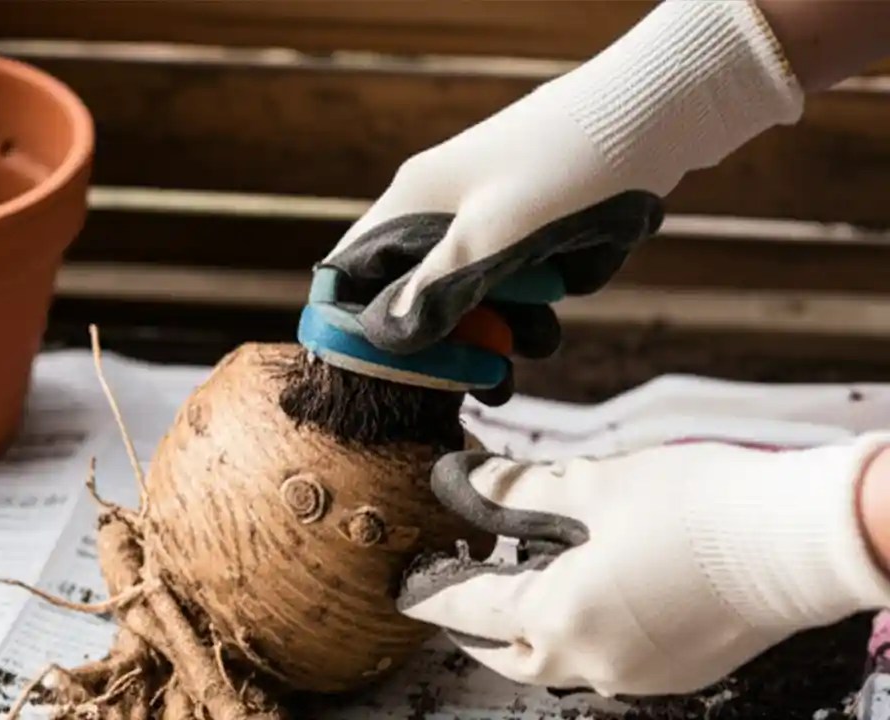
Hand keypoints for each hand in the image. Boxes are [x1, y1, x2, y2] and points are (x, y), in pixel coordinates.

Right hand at [320, 1, 802, 400]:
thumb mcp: (498, 233)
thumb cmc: (569, 165)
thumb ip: (439, 288)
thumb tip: (386, 336)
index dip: (356, 327)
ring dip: (496, 333)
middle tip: (482, 373)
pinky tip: (550, 324)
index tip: (390, 372)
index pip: (349, 273)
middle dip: (444, 344)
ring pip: (463, 306)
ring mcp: (480, 228)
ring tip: (535, 338)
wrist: (656, 121)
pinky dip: (525, 318)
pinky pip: (506, 297)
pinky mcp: (521, 240)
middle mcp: (436, 217)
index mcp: (412, 204)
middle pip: (409, 301)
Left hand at [398, 436, 889, 696]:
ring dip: (525, 630)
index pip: (466, 610)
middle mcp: (587, 662)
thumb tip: (462, 479)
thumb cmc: (695, 508)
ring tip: (519, 583)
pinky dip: (575, 634)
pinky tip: (584, 595)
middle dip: (472, 624)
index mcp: (556, 617)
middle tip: (458, 586)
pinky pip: (599, 663)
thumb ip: (513, 489)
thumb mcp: (588, 485)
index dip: (430, 592)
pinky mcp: (670, 675)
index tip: (405, 586)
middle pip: (503, 652)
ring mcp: (631, 677)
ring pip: (551, 663)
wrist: (796, 542)